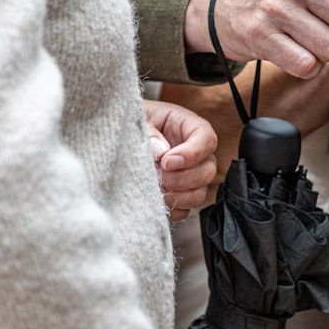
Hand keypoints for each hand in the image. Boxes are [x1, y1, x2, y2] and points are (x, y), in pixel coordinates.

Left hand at [143, 100, 217, 221]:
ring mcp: (189, 176)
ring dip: (177, 196)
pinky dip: (169, 208)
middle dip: (182, 178)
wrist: (120, 140)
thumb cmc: (132, 122)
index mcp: (189, 127)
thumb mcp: (138, 118)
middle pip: (208, 170)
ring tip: (154, 188)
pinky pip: (184, 210)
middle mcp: (195, 153)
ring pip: (200, 194)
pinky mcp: (179, 195)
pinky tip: (153, 198)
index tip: (166, 162)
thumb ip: (149, 131)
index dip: (191, 154)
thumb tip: (160, 152)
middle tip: (158, 176)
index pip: (207, 139)